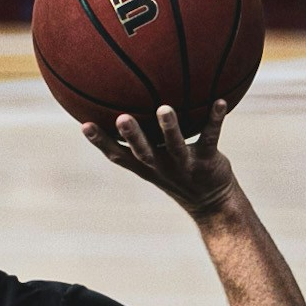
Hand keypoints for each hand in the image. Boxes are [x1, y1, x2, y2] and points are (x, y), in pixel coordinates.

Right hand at [81, 101, 235, 217]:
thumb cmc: (180, 173)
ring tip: (164, 109)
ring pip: (176, 147)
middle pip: (143, 153)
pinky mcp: (208, 162)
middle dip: (132, 136)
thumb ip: (144, 137)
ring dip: (170, 128)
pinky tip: (220, 101)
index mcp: (147, 166)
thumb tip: (128, 102)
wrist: (213, 203)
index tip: (84, 125)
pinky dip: (215, 120)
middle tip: (121, 118)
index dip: (101, 142)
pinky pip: (211, 138)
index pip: (118, 155)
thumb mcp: (159, 159)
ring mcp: (185, 166)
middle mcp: (163, 167)